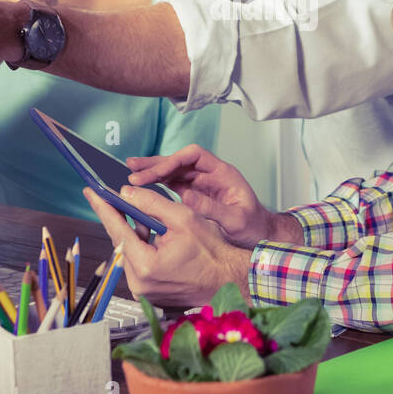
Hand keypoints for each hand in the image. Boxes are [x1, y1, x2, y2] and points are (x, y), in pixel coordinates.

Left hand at [84, 186, 252, 307]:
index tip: (91, 191)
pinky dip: (141, 247)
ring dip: (132, 233)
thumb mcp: (182, 218)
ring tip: (134, 212)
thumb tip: (127, 192)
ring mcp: (143, 291)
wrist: (228, 279)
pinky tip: (148, 232)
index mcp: (146, 266)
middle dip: (119, 218)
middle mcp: (139, 283)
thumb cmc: (212, 252)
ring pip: (129, 253)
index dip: (103, 207)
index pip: (117, 230)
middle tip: (110, 196)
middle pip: (121, 242)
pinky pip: (137, 264)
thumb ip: (151, 203)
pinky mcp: (148, 293)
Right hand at [126, 145, 274, 247]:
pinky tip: (144, 187)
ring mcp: (202, 184)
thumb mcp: (235, 221)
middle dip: (156, 164)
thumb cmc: (254, 228)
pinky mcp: (196, 195)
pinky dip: (158, 184)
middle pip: (180, 161)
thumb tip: (186, 195)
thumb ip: (212, 208)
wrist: (261, 237)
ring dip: (154, 172)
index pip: (194, 156)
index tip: (157, 171)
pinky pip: (174, 184)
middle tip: (133, 168)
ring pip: (174, 171)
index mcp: (223, 174)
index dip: (174, 160)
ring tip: (131, 173)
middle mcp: (211, 175)